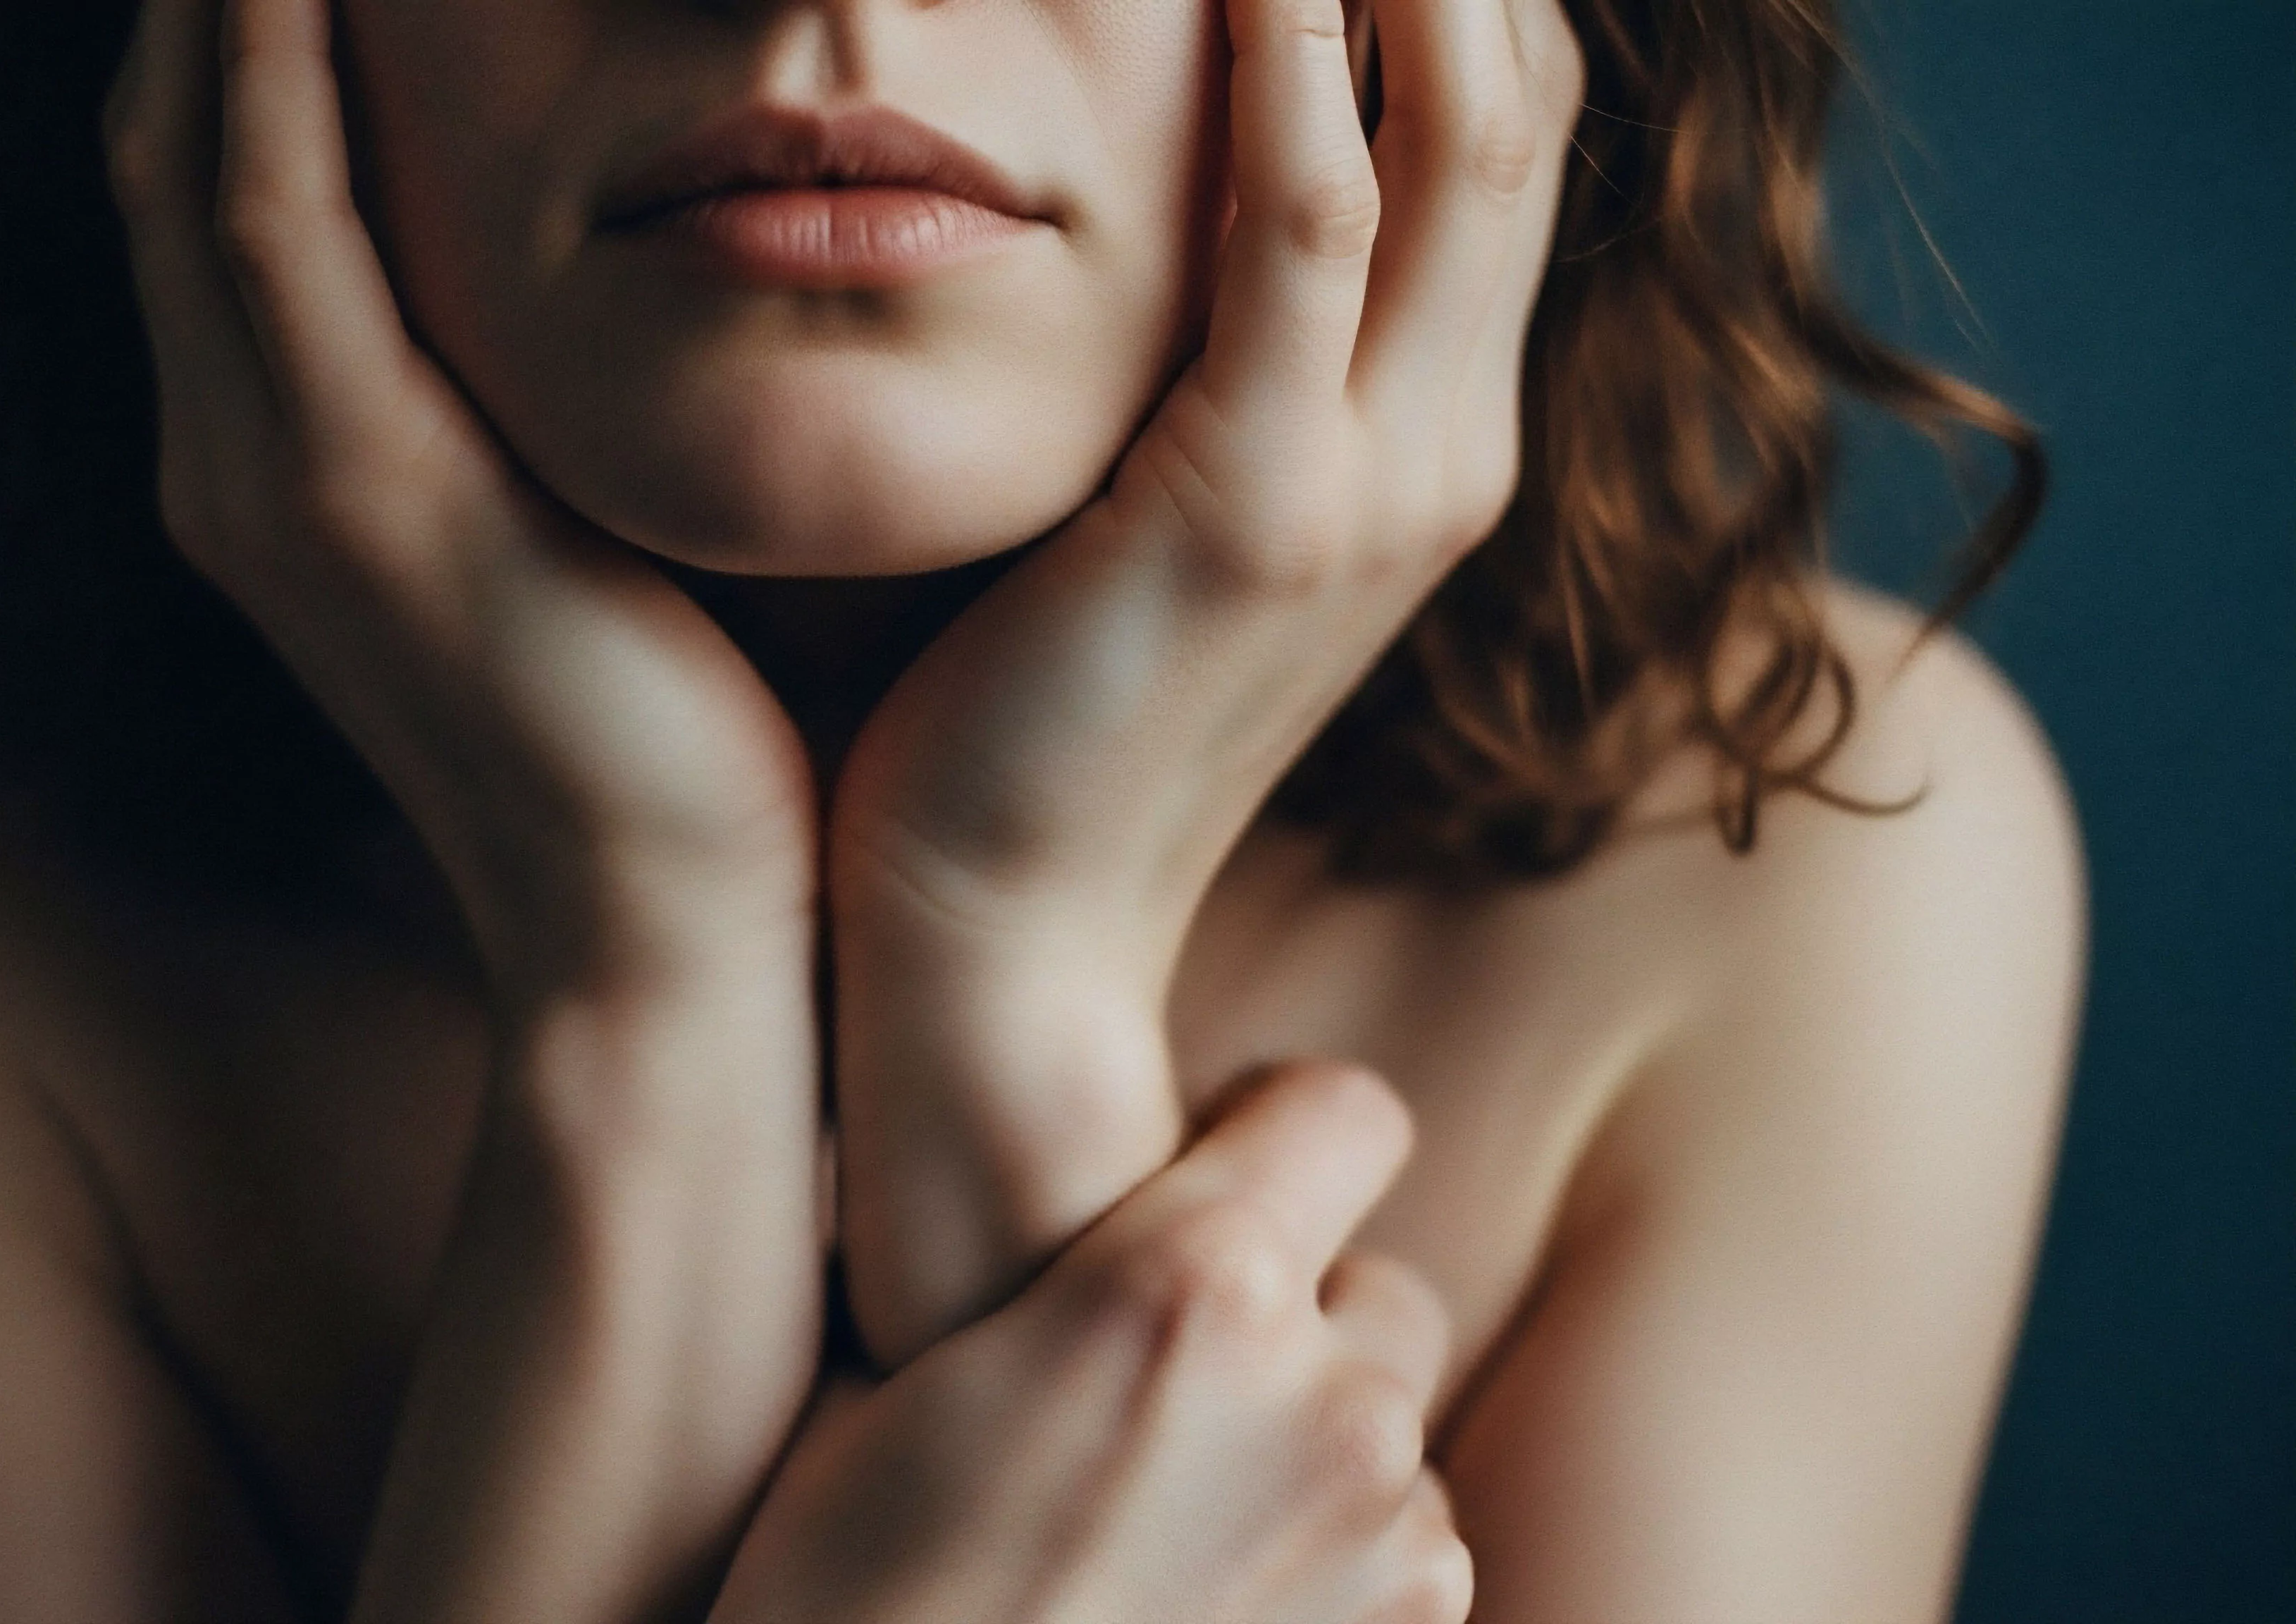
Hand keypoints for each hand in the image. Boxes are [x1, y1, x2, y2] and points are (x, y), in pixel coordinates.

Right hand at [107, 0, 816, 1007]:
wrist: (673, 952)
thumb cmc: (686, 749)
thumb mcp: (595, 534)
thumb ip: (555, 404)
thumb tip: (638, 273)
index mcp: (291, 473)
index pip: (232, 196)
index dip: (249, 41)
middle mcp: (234, 463)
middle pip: (179, 151)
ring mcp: (265, 477)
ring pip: (197, 156)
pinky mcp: (343, 490)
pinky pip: (271, 214)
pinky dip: (277, 66)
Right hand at [715, 1063, 1468, 1623]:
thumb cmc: (847, 1589)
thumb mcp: (887, 1376)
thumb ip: (1021, 1278)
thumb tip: (1032, 1223)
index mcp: (1191, 1280)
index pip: (1347, 1113)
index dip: (1286, 1132)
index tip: (1219, 1168)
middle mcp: (1323, 1391)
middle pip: (1382, 1285)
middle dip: (1301, 1317)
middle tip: (1175, 1380)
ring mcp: (1385, 1531)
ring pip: (1392, 1426)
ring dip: (1313, 1444)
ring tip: (1173, 1510)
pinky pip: (1405, 1545)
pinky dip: (1334, 1556)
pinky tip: (1204, 1596)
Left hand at [829, 0, 1583, 1362]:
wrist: (996, 945)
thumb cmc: (1029, 722)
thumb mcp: (1159, 519)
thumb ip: (1204, 375)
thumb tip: (1148, 216)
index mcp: (1425, 449)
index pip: (1496, 156)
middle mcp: (1444, 452)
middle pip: (1515, 112)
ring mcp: (1374, 484)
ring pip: (1453, 135)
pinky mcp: (1254, 506)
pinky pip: (1306, 221)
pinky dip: (1289, 63)